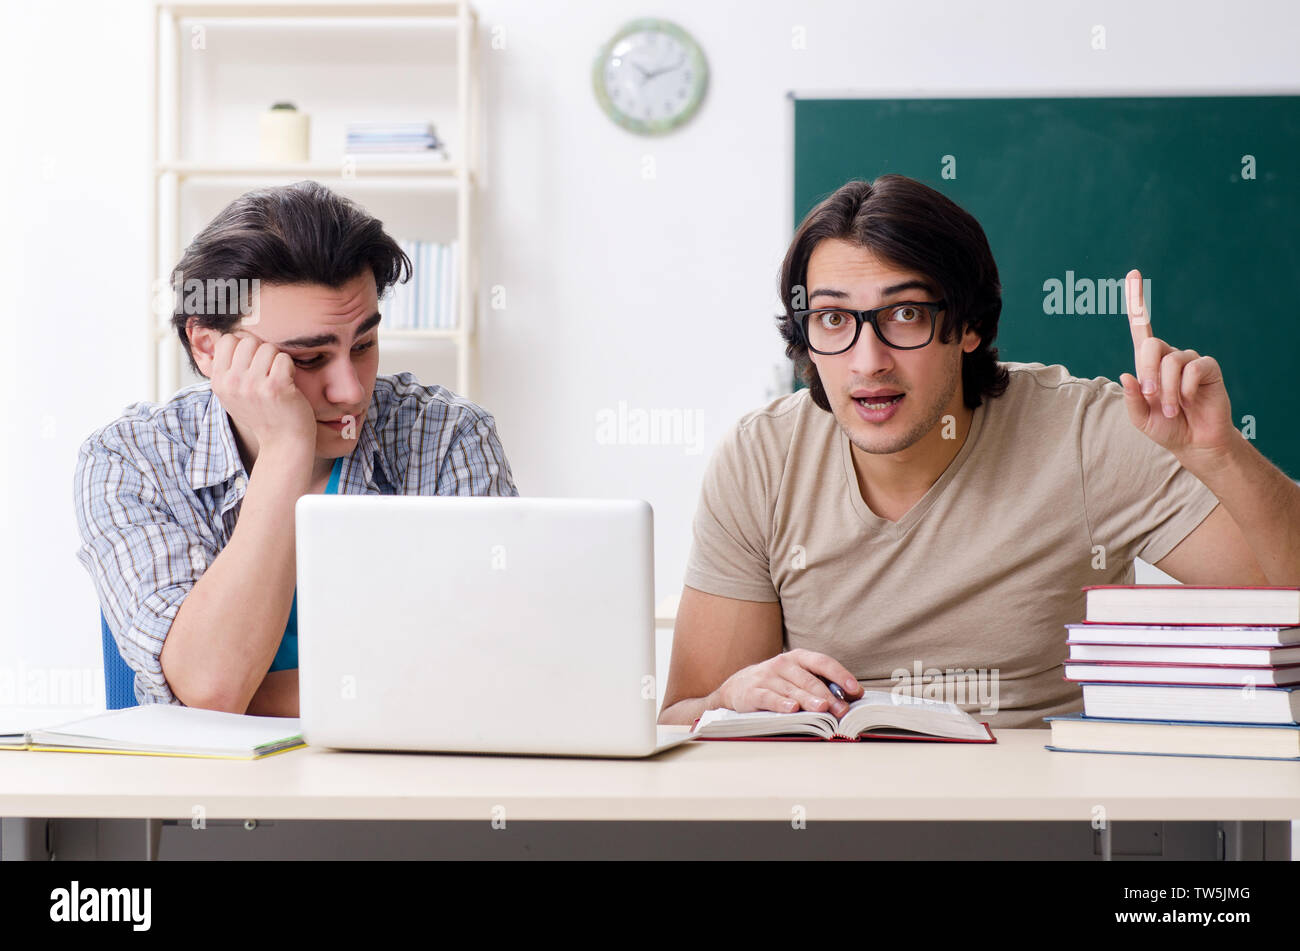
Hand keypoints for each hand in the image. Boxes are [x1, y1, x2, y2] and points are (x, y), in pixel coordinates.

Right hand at [209, 330, 316, 454]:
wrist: (283, 441)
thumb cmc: (262, 414)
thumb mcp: (233, 394)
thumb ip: (227, 369)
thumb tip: (227, 336)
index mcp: (218, 382)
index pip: (227, 341)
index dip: (244, 347)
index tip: (253, 364)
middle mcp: (232, 383)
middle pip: (248, 341)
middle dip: (262, 352)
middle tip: (268, 373)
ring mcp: (253, 385)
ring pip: (267, 348)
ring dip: (277, 360)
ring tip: (277, 380)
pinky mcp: (275, 387)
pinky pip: (283, 358)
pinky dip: (290, 368)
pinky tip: (288, 384)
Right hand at [714, 648, 862, 717]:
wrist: (738, 687)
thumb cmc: (777, 684)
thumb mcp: (798, 678)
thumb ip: (824, 684)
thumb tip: (856, 694)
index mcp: (798, 658)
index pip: (822, 662)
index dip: (840, 675)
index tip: (855, 689)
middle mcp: (782, 663)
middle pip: (809, 680)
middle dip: (827, 695)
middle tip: (841, 710)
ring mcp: (767, 677)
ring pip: (792, 690)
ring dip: (808, 700)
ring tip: (823, 709)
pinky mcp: (753, 692)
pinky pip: (769, 698)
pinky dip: (781, 704)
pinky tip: (792, 710)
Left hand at [1118, 268, 1237, 465]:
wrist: (1195, 441)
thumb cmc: (1166, 427)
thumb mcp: (1141, 418)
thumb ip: (1131, 399)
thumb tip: (1126, 375)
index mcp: (1148, 363)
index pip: (1141, 327)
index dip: (1136, 302)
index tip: (1132, 274)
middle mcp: (1168, 355)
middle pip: (1150, 346)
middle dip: (1146, 373)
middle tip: (1150, 396)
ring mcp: (1189, 360)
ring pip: (1170, 362)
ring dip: (1167, 390)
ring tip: (1172, 409)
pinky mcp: (1207, 367)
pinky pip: (1191, 369)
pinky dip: (1185, 389)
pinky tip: (1190, 401)